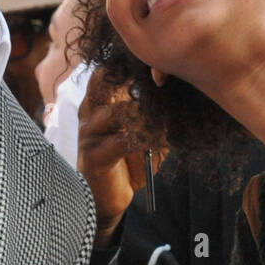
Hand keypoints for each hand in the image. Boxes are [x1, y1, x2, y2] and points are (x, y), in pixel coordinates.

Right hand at [77, 67, 166, 248]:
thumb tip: (175, 93)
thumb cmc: (127, 161)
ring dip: (146, 116)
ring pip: (119, 112)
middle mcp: (88, 111)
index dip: (129, 65)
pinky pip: (124, 140)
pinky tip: (158, 141)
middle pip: (105, 81)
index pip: (106, 71)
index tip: (157, 68)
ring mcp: (88, 133)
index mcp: (96, 101)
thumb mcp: (143, 132)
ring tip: (163, 122)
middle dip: (135, 81)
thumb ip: (153, 114)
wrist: (108, 199)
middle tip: (161, 85)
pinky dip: (146, 139)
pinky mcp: (94, 155)